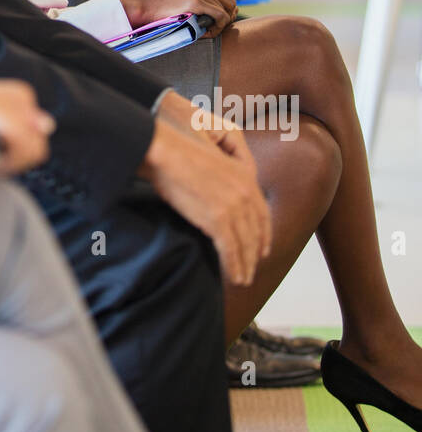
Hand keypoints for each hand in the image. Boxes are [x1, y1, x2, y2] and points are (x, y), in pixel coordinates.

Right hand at [116, 0, 236, 36]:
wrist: (144, 3)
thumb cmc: (162, 4)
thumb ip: (201, 1)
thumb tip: (215, 15)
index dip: (224, 12)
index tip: (213, 23)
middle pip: (232, 4)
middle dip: (226, 19)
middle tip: (212, 29)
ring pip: (228, 12)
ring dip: (220, 25)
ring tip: (206, 31)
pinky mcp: (198, 1)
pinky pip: (221, 18)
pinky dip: (216, 29)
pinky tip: (204, 33)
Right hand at [139, 90, 270, 285]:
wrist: (166, 152)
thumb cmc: (177, 154)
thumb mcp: (212, 164)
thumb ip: (223, 183)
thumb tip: (219, 201)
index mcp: (245, 177)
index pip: (262, 212)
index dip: (264, 233)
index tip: (263, 248)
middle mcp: (245, 193)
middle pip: (256, 231)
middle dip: (255, 253)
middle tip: (252, 268)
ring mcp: (233, 206)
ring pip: (246, 244)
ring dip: (246, 265)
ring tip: (244, 279)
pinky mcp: (218, 219)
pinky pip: (230, 250)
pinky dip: (234, 266)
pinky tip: (234, 276)